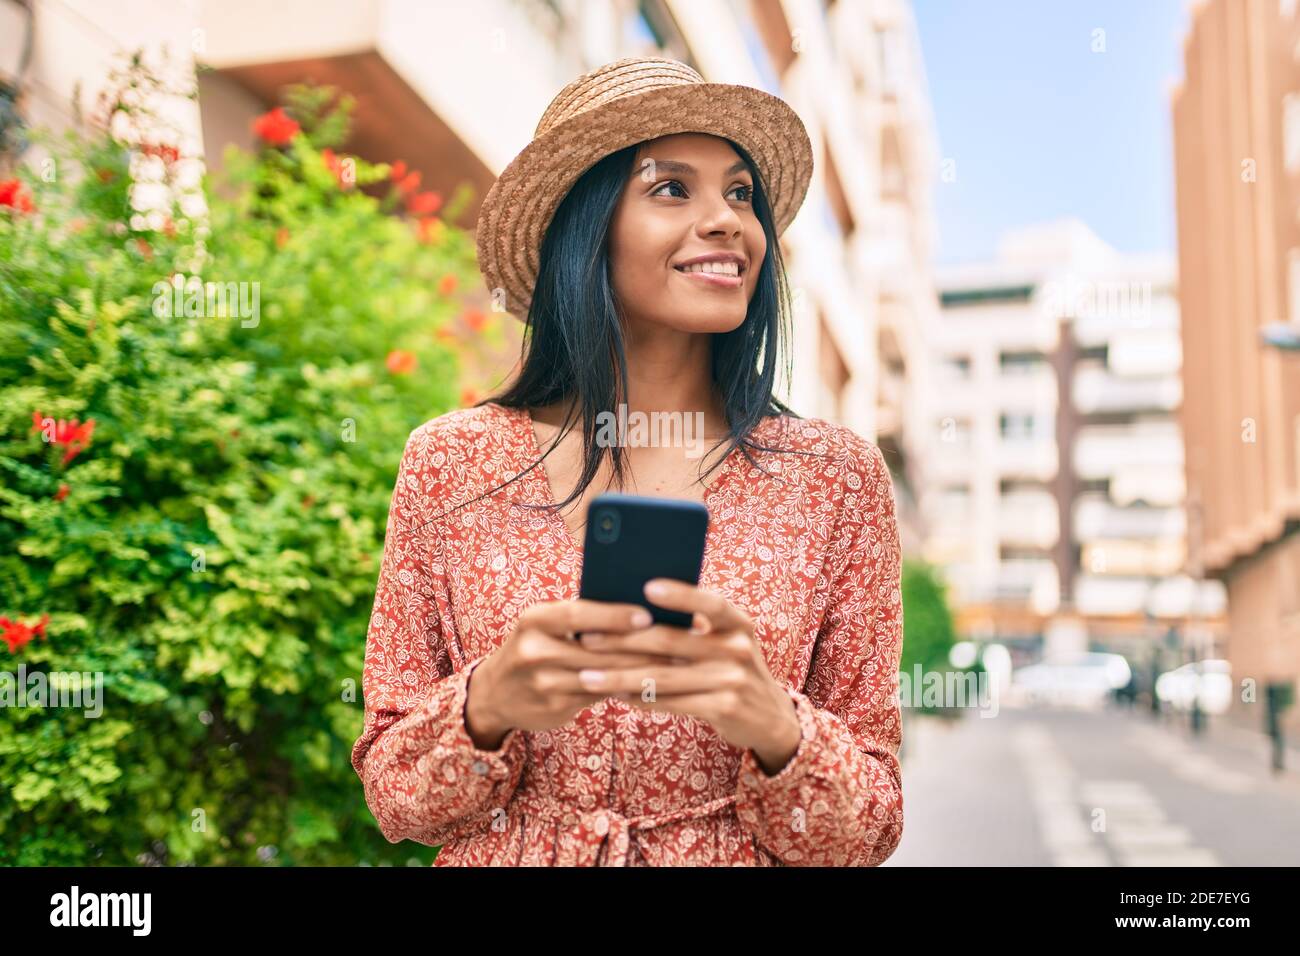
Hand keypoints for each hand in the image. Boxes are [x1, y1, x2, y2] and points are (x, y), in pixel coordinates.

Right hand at [465, 598, 680, 748]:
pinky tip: (654, 684)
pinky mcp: (555, 708)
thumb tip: (640, 606)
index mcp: (534, 620)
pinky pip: (600, 696)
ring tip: (677, 663)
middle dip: (641, 646)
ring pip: (604, 676)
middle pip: (597, 650)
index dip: (613, 615)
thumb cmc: (533, 646)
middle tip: (680, 642)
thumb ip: (581, 618)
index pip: (577, 614)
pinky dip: (628, 689)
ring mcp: (544, 684)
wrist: (494, 694)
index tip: (648, 616)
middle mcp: (534, 651)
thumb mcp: (545, 624)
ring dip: (642, 670)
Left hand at [574, 579, 802, 774]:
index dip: (681, 594)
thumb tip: (633, 609)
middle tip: (588, 639)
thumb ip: (694, 627)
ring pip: (663, 676)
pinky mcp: (723, 708)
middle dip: (623, 640)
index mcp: (738, 623)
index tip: (646, 585)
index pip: (710, 602)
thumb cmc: (733, 668)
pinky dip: (640, 698)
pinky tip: (615, 695)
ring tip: (588, 676)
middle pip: (671, 641)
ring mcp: (732, 680)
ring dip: (620, 676)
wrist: (770, 717)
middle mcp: (737, 648)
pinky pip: (672, 702)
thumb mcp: (726, 641)